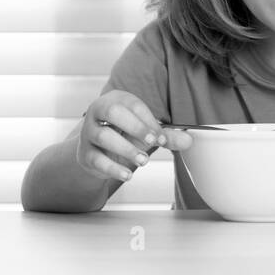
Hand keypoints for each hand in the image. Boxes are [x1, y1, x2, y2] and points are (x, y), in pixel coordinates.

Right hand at [75, 91, 192, 182]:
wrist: (98, 150)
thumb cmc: (124, 133)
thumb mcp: (145, 132)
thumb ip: (166, 136)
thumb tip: (189, 141)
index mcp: (116, 100)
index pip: (132, 105)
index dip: (148, 121)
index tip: (161, 138)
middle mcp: (98, 112)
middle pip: (113, 112)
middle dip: (135, 127)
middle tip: (152, 143)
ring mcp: (89, 133)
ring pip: (104, 136)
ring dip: (126, 149)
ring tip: (143, 160)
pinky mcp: (85, 154)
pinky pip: (97, 159)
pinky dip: (113, 168)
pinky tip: (128, 175)